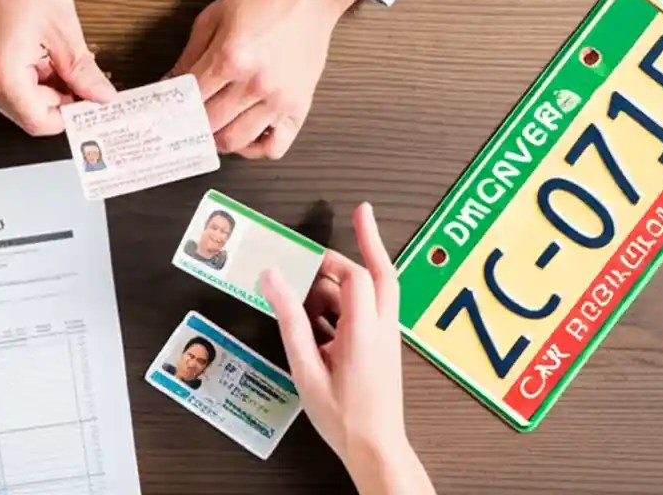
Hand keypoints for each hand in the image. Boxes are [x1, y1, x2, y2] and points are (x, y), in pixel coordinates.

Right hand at [0, 0, 115, 135]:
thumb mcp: (64, 31)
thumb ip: (83, 72)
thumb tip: (101, 96)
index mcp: (3, 77)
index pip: (39, 122)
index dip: (69, 116)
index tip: (91, 104)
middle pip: (30, 114)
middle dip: (61, 99)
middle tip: (85, 79)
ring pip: (22, 101)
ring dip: (48, 87)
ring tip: (63, 58)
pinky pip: (11, 86)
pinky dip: (33, 77)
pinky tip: (47, 54)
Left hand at [172, 0, 361, 158]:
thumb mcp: (213, 17)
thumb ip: (189, 55)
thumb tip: (169, 83)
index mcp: (230, 57)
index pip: (190, 97)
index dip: (173, 107)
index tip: (166, 111)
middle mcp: (254, 83)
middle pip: (209, 123)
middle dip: (191, 124)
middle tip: (184, 121)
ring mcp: (278, 99)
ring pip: (236, 140)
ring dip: (217, 140)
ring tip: (211, 129)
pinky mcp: (299, 106)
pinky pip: (275, 147)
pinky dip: (256, 150)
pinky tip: (246, 136)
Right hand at [262, 203, 433, 494]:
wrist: (375, 448)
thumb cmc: (341, 416)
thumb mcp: (305, 367)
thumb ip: (289, 319)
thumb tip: (273, 279)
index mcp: (366, 330)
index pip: (356, 276)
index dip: (329, 260)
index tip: (298, 257)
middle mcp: (384, 328)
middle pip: (383, 272)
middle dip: (369, 241)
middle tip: (359, 214)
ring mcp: (388, 337)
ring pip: (378, 290)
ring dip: (349, 279)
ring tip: (313, 285)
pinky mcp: (385, 347)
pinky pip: (373, 310)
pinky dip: (351, 301)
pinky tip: (323, 317)